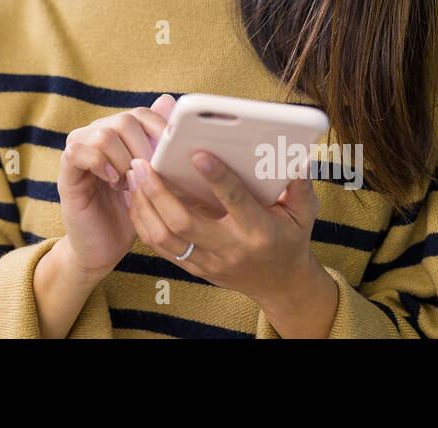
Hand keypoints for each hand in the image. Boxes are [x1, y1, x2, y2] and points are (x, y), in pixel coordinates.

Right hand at [57, 94, 174, 277]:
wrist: (102, 248)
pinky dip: (100, 165)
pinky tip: (113, 182)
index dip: (160, 130)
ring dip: (124, 161)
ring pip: (104, 135)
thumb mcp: (153, 179)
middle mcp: (95, 136)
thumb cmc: (131, 213)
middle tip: (148, 177)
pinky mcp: (66, 172)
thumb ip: (158, 144)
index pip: (140, 114)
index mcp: (118, 134)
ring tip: (128, 184)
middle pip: (124, 121)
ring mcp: (79, 152)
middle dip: (144, 150)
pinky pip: (78, 152)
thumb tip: (169, 100)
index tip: (172, 156)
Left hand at [123, 151, 321, 308]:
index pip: (235, 201)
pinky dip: (142, 221)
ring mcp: (208, 261)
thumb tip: (297, 157)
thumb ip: (300, 185)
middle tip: (143, 162)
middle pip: (184, 222)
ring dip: (143, 204)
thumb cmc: (290, 239)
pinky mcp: (194, 267)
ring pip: (164, 236)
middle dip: (158, 191)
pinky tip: (135, 197)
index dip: (217, 177)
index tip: (198, 153)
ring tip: (133, 175)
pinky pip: (160, 247)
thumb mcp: (303, 213)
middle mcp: (230, 248)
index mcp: (258, 230)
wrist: (280, 284)